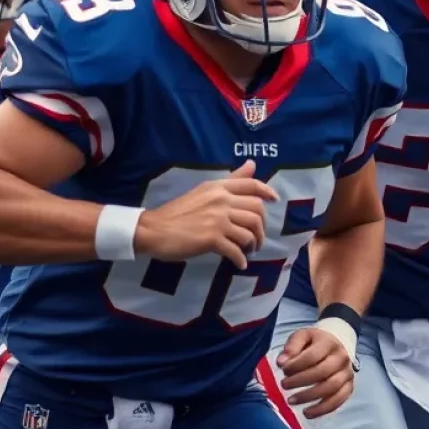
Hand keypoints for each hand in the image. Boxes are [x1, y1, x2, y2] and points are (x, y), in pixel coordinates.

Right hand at [134, 160, 277, 269]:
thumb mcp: (204, 191)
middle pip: (256, 211)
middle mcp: (221, 201)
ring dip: (253, 244)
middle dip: (262, 227)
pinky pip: (235, 250)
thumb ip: (230, 180)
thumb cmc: (177, 212)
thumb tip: (253, 164)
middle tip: (257, 239)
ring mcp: (217, 220)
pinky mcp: (212, 239)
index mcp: (218, 188)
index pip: (251, 185)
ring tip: (248, 251)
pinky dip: (240, 259)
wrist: (153, 230)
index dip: (267, 192)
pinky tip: (240, 264)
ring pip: (249, 232)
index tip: (275, 200)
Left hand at [276, 326, 354, 418]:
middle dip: (300, 381)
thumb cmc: (314, 343)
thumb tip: (281, 362)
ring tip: (291, 401)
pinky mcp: (349, 386)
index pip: (312, 355)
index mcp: (329, 342)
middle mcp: (342, 357)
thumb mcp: (302, 336)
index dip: (296, 365)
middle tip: (284, 385)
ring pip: (331, 387)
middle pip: (322, 372)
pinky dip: (322, 409)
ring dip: (309, 397)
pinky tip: (307, 413)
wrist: (335, 347)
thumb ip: (291, 346)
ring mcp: (347, 373)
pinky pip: (338, 400)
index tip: (283, 370)